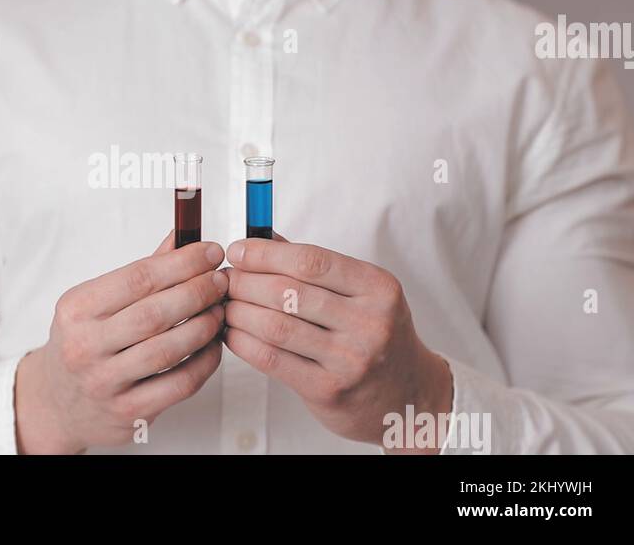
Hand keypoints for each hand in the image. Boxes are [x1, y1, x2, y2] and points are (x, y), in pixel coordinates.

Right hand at [15, 233, 226, 453]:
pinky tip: (213, 344)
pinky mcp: (128, 412)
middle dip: (198, 292)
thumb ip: (141, 273)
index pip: (138, 278)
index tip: (210, 252)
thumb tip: (181, 238)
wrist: (59, 402)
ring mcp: (105, 382)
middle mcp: (85, 346)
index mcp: (77, 309)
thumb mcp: (96, 303)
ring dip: (204, 325)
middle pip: (155, 313)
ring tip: (219, 310)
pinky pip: (179, 384)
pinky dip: (204, 362)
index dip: (182, 263)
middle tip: (221, 280)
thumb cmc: (85, 342)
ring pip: (169, 350)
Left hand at [223, 236, 452, 453]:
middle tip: (225, 280)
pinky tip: (232, 333)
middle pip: (288, 292)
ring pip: (276, 325)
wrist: (408, 396)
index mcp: (378, 288)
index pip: (311, 261)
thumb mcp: (363, 294)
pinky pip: (272, 359)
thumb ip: (316, 266)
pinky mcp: (329, 390)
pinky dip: (243, 342)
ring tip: (225, 305)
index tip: (238, 251)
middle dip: (245, 282)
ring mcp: (351, 359)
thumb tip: (263, 236)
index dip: (265, 253)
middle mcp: (369, 322)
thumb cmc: (376, 335)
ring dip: (239, 311)